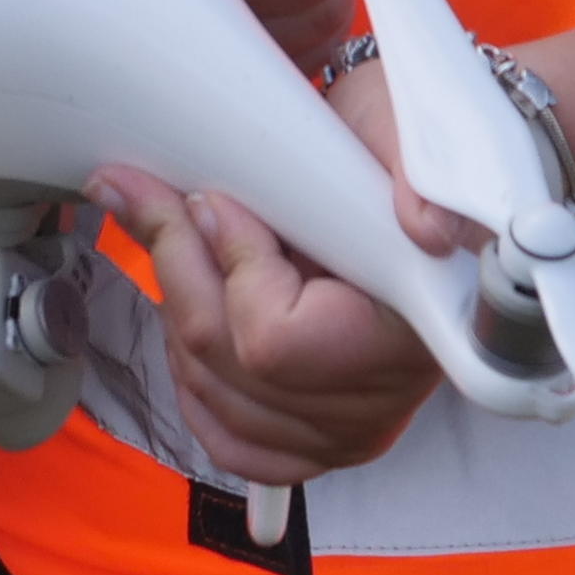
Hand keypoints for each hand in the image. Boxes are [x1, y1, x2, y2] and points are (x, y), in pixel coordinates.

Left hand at [90, 164, 445, 484]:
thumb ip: (427, 180)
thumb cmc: (400, 151)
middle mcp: (385, 399)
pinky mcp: (314, 439)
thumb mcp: (418, 135)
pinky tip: (185, 313)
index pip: (280, 343)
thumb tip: (423, 226)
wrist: (401, 174)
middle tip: (146, 194)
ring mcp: (347, 429)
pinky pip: (229, 436)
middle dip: (178, 268)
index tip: (213, 198)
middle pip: (232, 365)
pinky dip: (191, 375)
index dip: (232, 266)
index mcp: (422, 330)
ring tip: (170, 235)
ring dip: (174, 309)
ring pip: (214, 393)